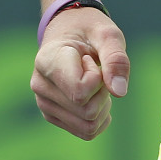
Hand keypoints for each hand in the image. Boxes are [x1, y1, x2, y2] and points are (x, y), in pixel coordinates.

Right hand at [30, 6, 129, 139]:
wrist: (69, 29)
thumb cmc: (89, 28)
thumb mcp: (108, 33)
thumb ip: (116, 58)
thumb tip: (120, 92)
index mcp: (48, 61)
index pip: (80, 92)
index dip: (98, 78)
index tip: (91, 57)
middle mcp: (40, 85)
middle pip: (87, 111)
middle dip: (103, 91)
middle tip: (97, 68)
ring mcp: (44, 103)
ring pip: (87, 126)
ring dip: (102, 105)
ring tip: (95, 80)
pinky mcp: (52, 115)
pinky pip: (85, 131)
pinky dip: (99, 116)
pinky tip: (95, 94)